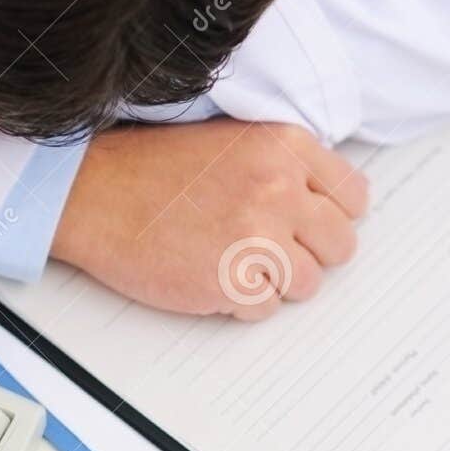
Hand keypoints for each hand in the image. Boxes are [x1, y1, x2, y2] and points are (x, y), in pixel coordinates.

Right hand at [52, 121, 367, 319]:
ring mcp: (256, 238)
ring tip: (234, 262)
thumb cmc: (155, 169)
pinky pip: (265, 310)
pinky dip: (241, 304)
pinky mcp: (229, 283)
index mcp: (285, 147)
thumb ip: (285, 165)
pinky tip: (209, 276)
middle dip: (310, 254)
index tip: (307, 224)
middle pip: (340, 246)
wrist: (96, 194)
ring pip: (307, 284)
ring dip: (276, 282)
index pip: (353, 198)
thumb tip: (327, 204)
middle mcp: (278, 189)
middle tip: (272, 250)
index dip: (330, 217)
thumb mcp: (233, 140)